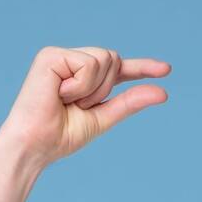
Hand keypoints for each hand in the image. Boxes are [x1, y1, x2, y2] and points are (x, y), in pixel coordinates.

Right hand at [0, 46, 170, 167]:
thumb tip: (163, 92)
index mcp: (83, 77)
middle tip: (77, 106)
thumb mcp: (103, 118)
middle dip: (104, 88)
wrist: (34, 146)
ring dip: (93, 89)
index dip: (142, 68)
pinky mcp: (51, 55)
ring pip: (105, 58)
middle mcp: (71, 61)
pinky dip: (81, 85)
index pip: (118, 68)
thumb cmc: (61, 136)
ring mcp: (60, 56)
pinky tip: (59, 93)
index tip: (166, 70)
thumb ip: (129, 102)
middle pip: (114, 59)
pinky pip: (89, 64)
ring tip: (67, 100)